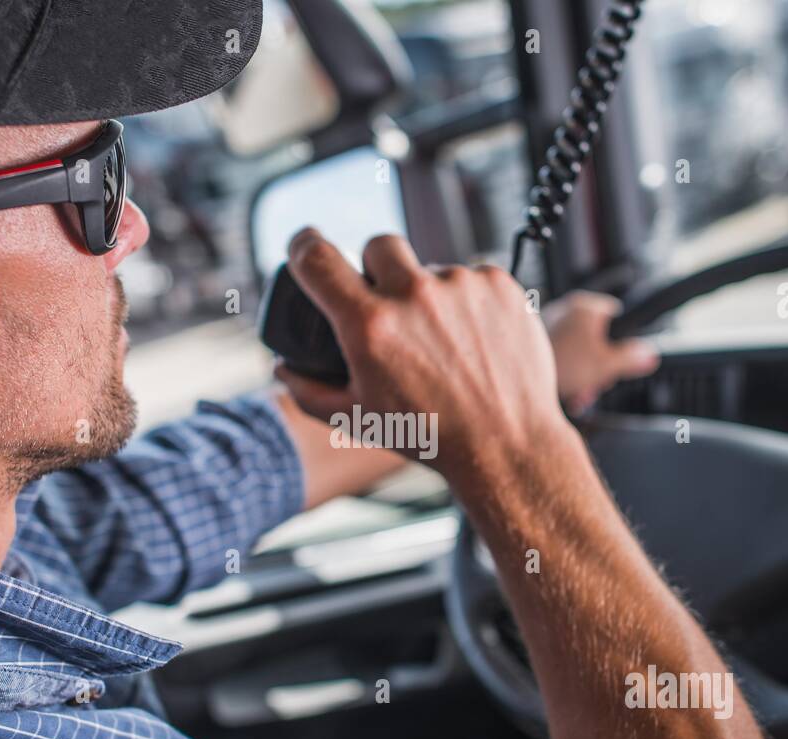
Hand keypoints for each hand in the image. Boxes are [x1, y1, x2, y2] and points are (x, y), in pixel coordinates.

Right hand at [275, 230, 566, 486]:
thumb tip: (281, 368)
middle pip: (378, 243)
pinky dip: (468, 303)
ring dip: (429, 295)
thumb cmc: (429, 435)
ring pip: (430, 268)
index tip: (306, 245)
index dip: (303, 244)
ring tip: (444, 343)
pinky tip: (474, 340)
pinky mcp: (499, 284)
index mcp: (370, 325)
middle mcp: (414, 295)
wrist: (506, 444)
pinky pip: (471, 278)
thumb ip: (308, 391)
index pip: (317, 257)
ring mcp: (460, 285)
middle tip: (388, 304)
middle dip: (376, 267)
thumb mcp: (357, 418)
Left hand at [545, 291, 659, 414]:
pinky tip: (565, 389)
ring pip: (578, 349)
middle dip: (600, 366)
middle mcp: (565, 309)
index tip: (619, 360)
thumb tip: (649, 355)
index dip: (622, 341)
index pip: (617, 315)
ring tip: (579, 391)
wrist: (518, 382)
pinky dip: (565, 372)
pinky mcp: (535, 341)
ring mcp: (548, 323)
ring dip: (584, 374)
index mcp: (586, 306)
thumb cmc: (560, 366)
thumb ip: (632, 359)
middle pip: (597, 336)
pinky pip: (560, 354)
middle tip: (596, 384)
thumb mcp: (606, 365)